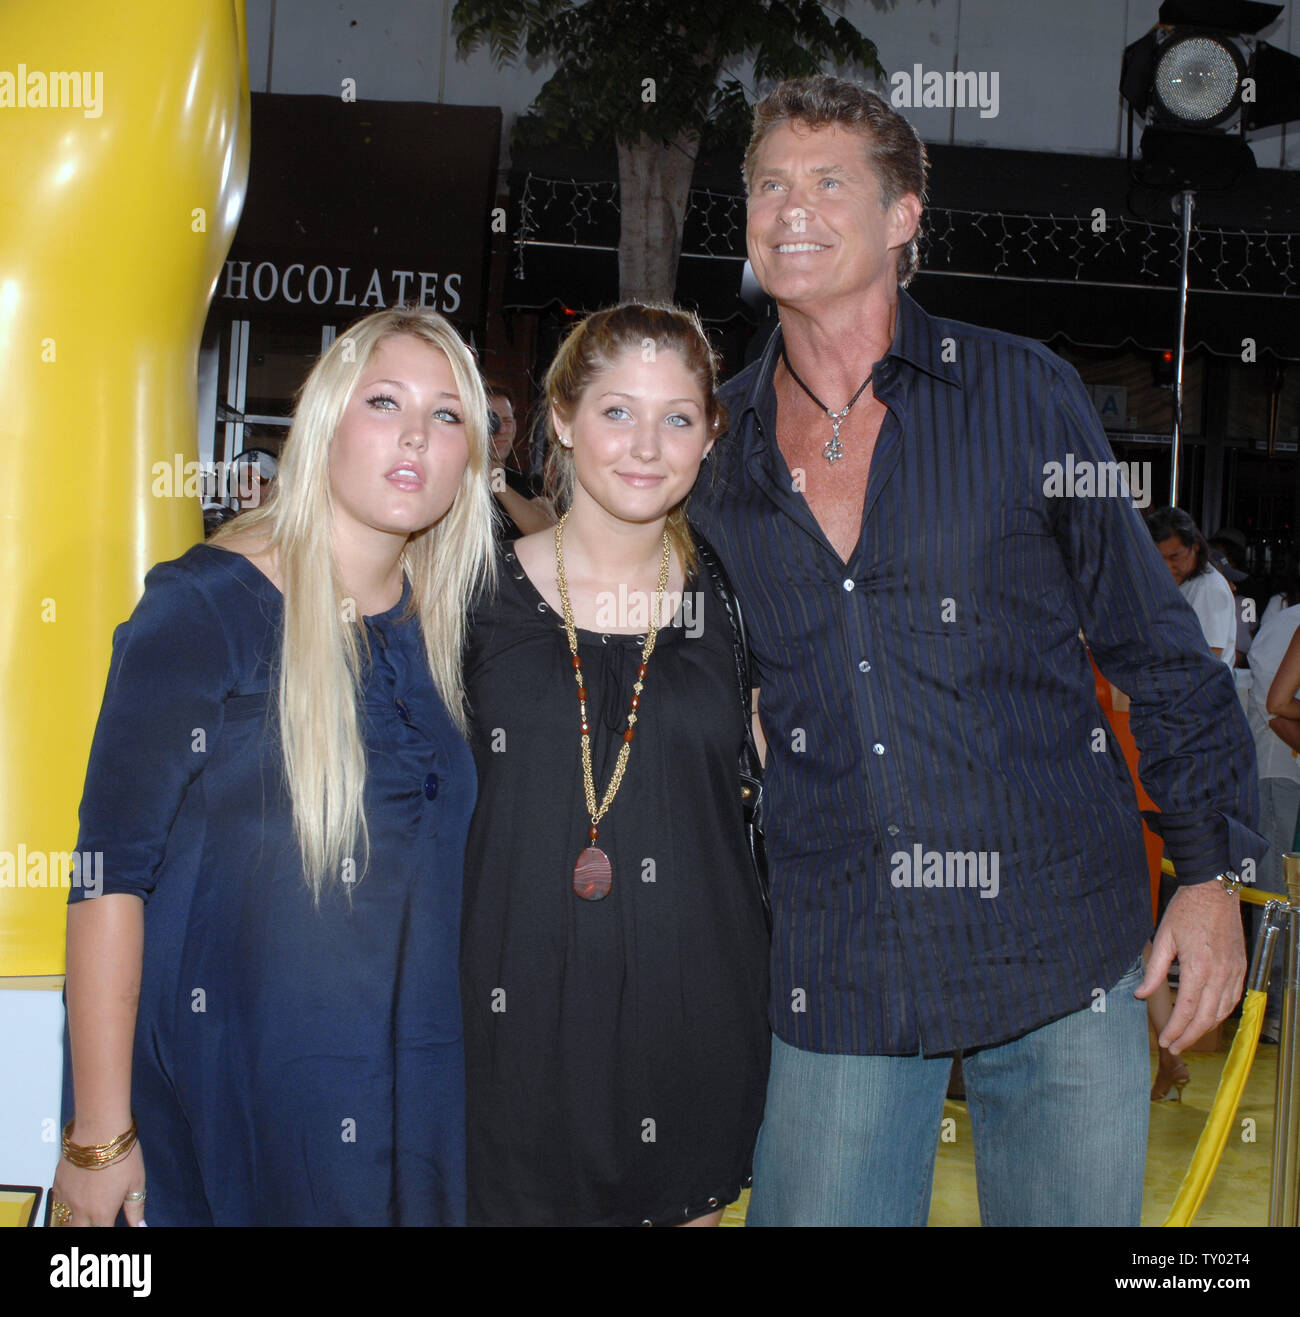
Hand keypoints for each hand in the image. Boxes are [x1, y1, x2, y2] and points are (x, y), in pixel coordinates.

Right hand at [52, 1140, 146, 1226]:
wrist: (99, 1132)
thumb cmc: (122, 1155)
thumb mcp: (136, 1182)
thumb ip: (136, 1208)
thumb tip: (141, 1226)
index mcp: (102, 1213)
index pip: (103, 1234)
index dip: (109, 1231)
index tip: (111, 1225)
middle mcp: (82, 1210)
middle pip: (80, 1232)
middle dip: (88, 1230)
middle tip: (96, 1222)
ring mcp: (67, 1198)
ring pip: (65, 1221)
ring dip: (73, 1222)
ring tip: (83, 1217)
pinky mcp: (58, 1185)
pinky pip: (58, 1204)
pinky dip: (64, 1207)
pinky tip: (73, 1201)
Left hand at [1136, 880, 1245, 1053]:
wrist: (1214, 891)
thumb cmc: (1186, 911)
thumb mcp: (1163, 938)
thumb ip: (1153, 970)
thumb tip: (1141, 994)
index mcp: (1198, 968)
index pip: (1187, 1010)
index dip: (1176, 1030)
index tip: (1166, 1041)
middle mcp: (1220, 974)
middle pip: (1206, 1018)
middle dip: (1189, 1037)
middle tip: (1174, 1047)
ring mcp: (1234, 972)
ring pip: (1222, 1012)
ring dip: (1205, 1028)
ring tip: (1188, 1037)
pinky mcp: (1241, 968)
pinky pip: (1234, 999)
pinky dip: (1221, 1013)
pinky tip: (1208, 1018)